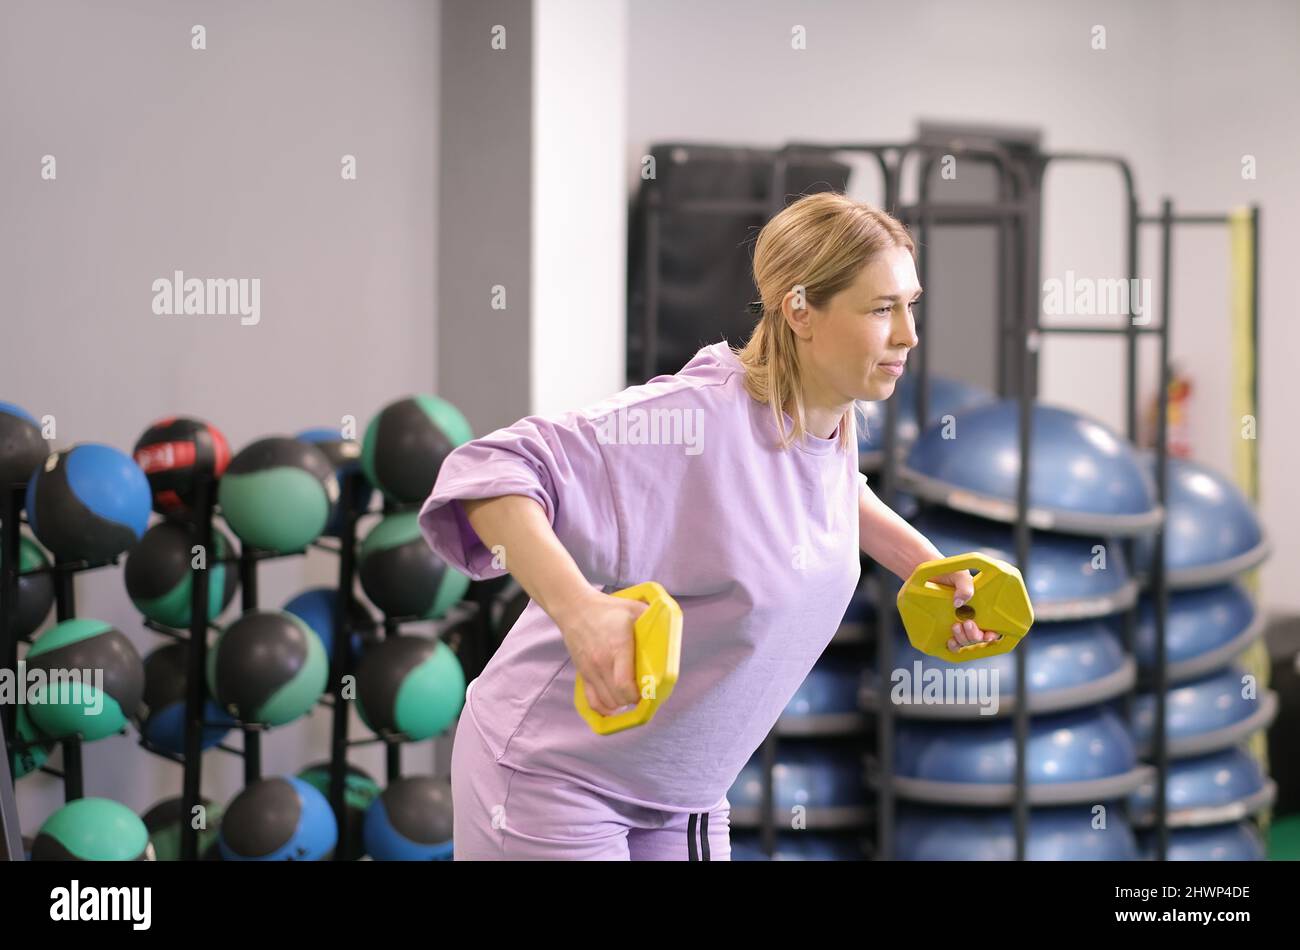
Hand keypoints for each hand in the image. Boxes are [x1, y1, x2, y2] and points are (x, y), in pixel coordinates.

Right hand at [552, 590, 646, 715]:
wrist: (575, 608)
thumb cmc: (608, 609)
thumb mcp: (634, 608)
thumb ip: (653, 619)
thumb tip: (670, 630)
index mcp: (617, 648)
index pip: (624, 685)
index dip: (637, 695)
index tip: (647, 691)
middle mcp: (602, 662)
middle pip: (618, 697)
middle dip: (633, 700)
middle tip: (642, 692)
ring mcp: (590, 670)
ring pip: (606, 702)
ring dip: (620, 703)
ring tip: (629, 695)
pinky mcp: (582, 674)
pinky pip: (591, 701)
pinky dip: (603, 708)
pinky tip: (613, 705)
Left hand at [930, 569, 1002, 652]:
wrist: (928, 574)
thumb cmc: (948, 574)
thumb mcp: (959, 575)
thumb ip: (964, 586)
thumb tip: (958, 603)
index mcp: (980, 609)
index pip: (992, 627)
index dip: (993, 635)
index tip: (989, 634)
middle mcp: (970, 619)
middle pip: (979, 637)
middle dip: (975, 635)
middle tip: (968, 624)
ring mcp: (957, 625)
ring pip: (966, 642)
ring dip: (964, 639)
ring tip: (956, 626)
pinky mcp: (942, 629)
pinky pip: (951, 644)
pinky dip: (953, 646)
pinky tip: (950, 640)